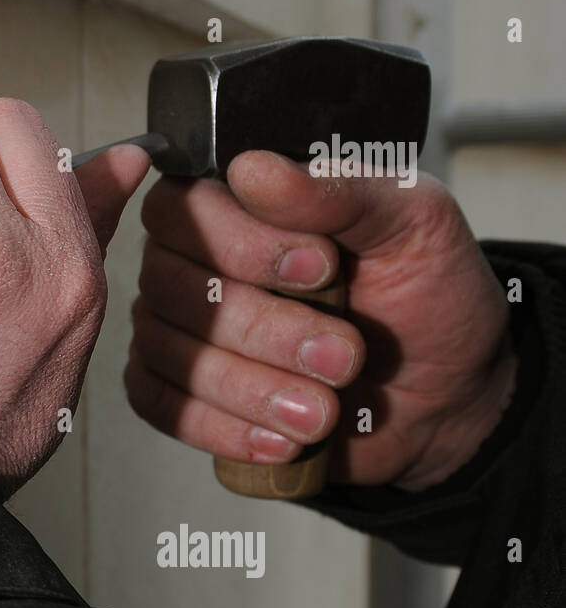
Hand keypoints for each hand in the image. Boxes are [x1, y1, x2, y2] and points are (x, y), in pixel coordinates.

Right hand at [127, 150, 516, 492]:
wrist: (446, 393)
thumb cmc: (427, 294)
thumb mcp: (413, 223)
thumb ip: (338, 191)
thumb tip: (252, 169)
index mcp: (236, 204)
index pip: (181, 208)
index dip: (239, 244)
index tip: (320, 269)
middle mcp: (192, 262)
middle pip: (170, 287)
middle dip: (263, 329)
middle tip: (345, 355)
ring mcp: (178, 329)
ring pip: (169, 353)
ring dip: (253, 389)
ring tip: (325, 411)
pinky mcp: (182, 392)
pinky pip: (161, 407)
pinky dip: (222, 428)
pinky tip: (282, 439)